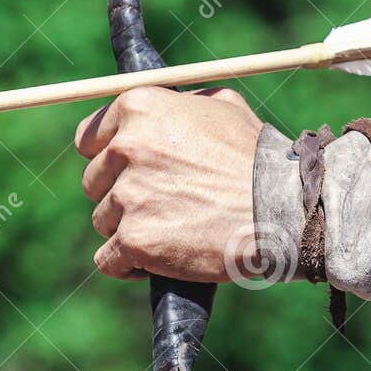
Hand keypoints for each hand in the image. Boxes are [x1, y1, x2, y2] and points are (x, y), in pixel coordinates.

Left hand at [74, 86, 261, 282]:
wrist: (281, 209)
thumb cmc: (258, 158)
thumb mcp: (223, 107)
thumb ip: (179, 105)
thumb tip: (158, 110)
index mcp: (140, 107)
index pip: (89, 137)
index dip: (107, 156)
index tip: (124, 171)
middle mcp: (126, 146)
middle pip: (94, 181)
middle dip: (121, 193)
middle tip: (161, 203)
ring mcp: (128, 195)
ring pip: (103, 220)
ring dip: (130, 228)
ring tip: (172, 229)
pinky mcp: (134, 239)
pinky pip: (109, 259)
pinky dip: (129, 264)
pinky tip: (156, 260)